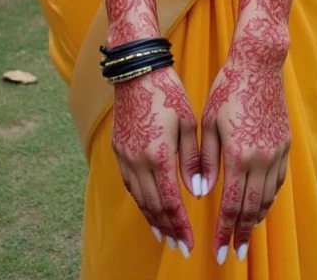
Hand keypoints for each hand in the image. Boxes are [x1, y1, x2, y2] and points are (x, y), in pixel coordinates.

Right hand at [112, 67, 200, 257]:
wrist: (136, 70)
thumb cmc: (168, 91)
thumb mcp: (187, 122)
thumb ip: (192, 159)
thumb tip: (198, 191)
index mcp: (158, 154)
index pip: (170, 201)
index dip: (180, 225)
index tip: (190, 243)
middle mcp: (138, 160)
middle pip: (152, 206)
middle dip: (167, 228)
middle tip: (179, 246)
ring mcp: (125, 156)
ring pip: (138, 198)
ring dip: (151, 219)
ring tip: (164, 235)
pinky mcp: (118, 149)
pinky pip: (128, 184)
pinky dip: (140, 200)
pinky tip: (148, 207)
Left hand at [200, 20, 290, 263]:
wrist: (259, 64)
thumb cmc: (228, 88)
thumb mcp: (209, 122)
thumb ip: (206, 159)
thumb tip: (201, 192)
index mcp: (239, 154)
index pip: (232, 204)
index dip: (224, 230)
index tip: (218, 250)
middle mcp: (262, 158)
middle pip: (252, 208)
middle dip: (242, 233)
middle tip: (233, 253)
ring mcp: (277, 152)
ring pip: (268, 197)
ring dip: (257, 219)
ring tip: (247, 234)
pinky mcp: (285, 144)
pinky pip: (279, 180)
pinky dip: (270, 198)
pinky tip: (262, 204)